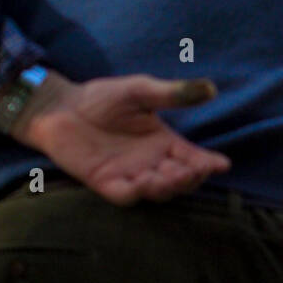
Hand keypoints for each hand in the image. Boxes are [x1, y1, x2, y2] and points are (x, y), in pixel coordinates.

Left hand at [7, 73, 231, 205]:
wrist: (60, 106)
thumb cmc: (101, 97)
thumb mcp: (140, 90)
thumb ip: (172, 93)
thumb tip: (210, 88)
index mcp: (162, 142)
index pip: (192, 157)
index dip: (208, 163)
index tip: (222, 165)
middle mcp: (149, 162)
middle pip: (179, 179)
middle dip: (190, 178)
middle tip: (193, 170)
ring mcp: (128, 174)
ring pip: (156, 191)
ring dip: (166, 186)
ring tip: (170, 175)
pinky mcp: (103, 182)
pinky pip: (124, 195)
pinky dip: (136, 193)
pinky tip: (143, 182)